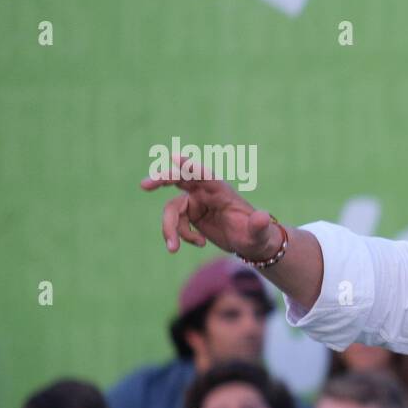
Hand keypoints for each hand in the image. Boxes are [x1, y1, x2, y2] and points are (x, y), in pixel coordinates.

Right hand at [140, 154, 278, 259]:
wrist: (252, 244)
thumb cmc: (258, 236)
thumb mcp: (260, 234)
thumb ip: (260, 225)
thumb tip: (263, 217)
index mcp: (222, 191)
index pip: (204, 175)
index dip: (190, 166)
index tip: (174, 157)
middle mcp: (207, 193)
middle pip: (180, 179)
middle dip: (162, 179)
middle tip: (144, 185)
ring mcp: (196, 203)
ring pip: (172, 209)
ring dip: (169, 229)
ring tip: (173, 249)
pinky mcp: (191, 215)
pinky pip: (176, 223)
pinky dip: (180, 236)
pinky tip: (199, 243)